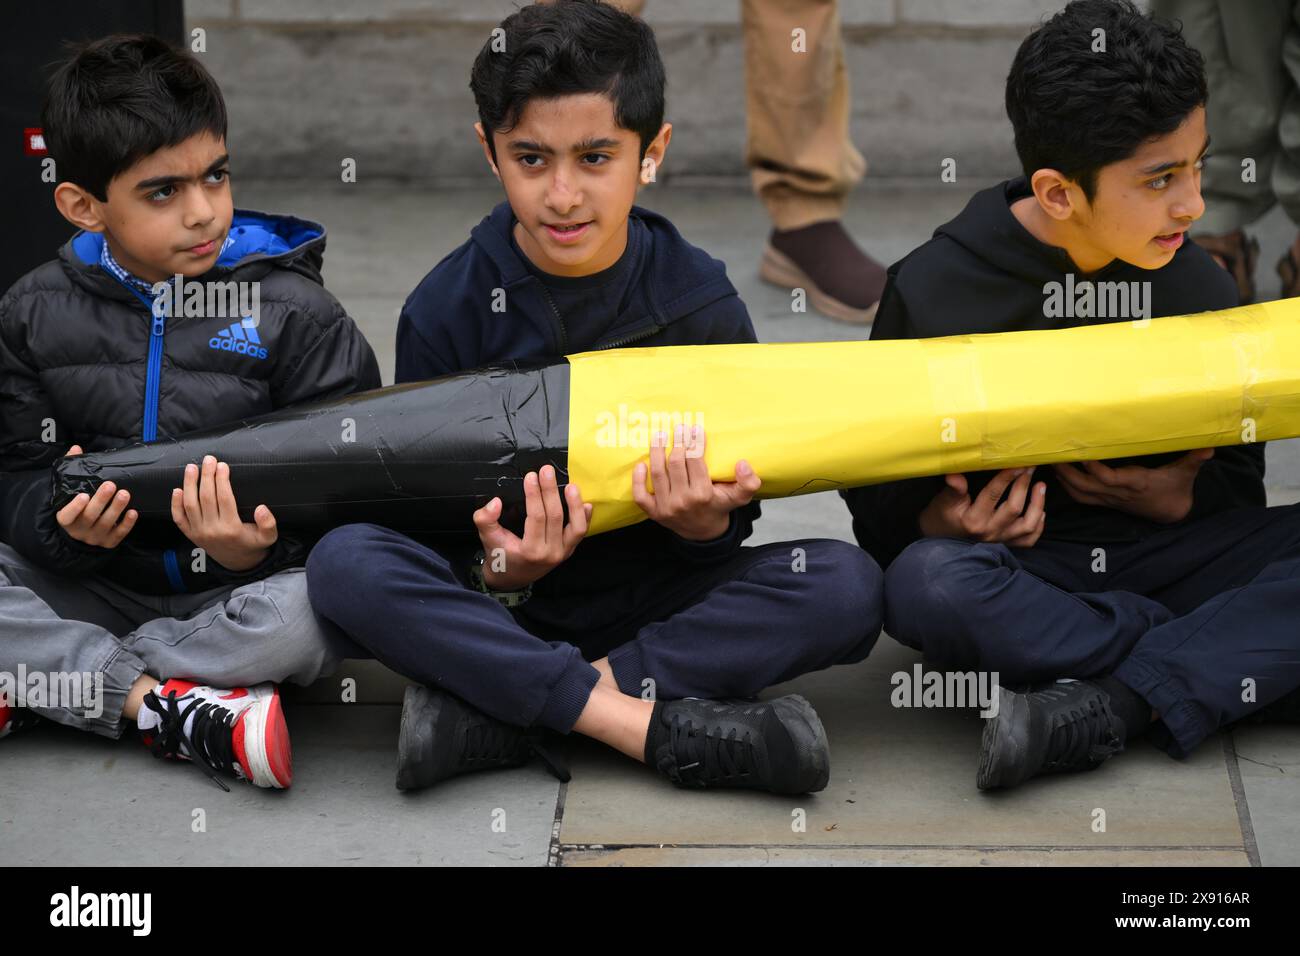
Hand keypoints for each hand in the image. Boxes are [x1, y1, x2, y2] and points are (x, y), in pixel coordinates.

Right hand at [55, 444, 137, 547]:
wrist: (84, 531)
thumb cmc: (77, 506)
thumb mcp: (70, 491)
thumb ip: (71, 469)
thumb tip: (76, 448)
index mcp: (66, 519)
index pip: (67, 515)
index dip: (74, 507)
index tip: (83, 495)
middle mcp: (79, 530)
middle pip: (90, 517)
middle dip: (101, 500)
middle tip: (111, 485)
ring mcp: (95, 537)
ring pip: (106, 524)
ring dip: (116, 509)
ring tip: (125, 494)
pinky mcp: (109, 542)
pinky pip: (119, 534)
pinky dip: (126, 524)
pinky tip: (133, 512)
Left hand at [171, 455, 278, 571]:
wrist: (238, 564)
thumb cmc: (253, 545)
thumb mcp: (268, 538)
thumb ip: (268, 524)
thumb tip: (262, 508)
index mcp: (231, 528)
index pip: (224, 498)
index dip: (222, 480)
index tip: (223, 466)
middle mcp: (212, 530)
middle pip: (206, 497)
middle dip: (206, 476)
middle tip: (209, 459)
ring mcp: (199, 533)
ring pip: (190, 505)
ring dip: (189, 484)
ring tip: (192, 467)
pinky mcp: (191, 535)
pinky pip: (179, 519)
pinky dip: (175, 504)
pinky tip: (177, 489)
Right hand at [472, 464, 590, 590]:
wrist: (511, 579)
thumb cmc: (499, 556)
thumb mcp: (487, 539)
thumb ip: (485, 520)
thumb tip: (495, 502)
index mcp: (530, 550)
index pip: (536, 517)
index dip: (534, 495)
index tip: (531, 476)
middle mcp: (550, 553)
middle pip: (555, 517)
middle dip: (551, 491)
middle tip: (547, 470)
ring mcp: (562, 553)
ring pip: (577, 528)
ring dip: (575, 505)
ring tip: (571, 485)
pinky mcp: (568, 551)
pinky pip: (581, 534)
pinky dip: (586, 518)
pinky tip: (587, 503)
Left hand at [632, 424, 761, 540]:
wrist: (703, 533)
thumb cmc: (719, 507)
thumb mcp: (739, 497)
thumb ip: (749, 482)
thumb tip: (742, 463)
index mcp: (703, 494)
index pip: (695, 461)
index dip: (694, 442)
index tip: (694, 428)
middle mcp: (683, 501)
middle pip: (675, 463)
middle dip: (676, 443)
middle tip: (678, 428)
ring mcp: (666, 508)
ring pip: (657, 474)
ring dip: (656, 452)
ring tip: (658, 436)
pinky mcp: (654, 513)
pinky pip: (640, 496)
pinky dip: (637, 479)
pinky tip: (640, 464)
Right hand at [918, 466, 1045, 546]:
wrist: (939, 539)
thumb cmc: (941, 516)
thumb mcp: (943, 501)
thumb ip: (953, 488)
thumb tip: (954, 474)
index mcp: (973, 520)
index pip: (993, 494)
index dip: (1006, 477)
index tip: (1017, 462)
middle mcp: (989, 532)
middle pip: (1014, 508)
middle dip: (1023, 485)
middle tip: (1029, 466)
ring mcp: (1000, 540)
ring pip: (1027, 525)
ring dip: (1037, 504)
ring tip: (1040, 485)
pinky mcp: (1005, 544)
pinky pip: (1029, 539)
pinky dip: (1038, 525)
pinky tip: (1040, 510)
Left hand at [1051, 449, 1213, 522]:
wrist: (1171, 512)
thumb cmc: (1176, 487)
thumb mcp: (1186, 472)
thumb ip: (1194, 458)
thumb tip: (1209, 447)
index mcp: (1134, 483)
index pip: (1108, 478)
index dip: (1093, 468)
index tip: (1081, 452)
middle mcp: (1117, 492)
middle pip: (1084, 485)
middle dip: (1066, 471)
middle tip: (1051, 452)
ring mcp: (1109, 498)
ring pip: (1078, 493)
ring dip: (1061, 478)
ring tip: (1048, 460)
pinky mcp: (1105, 501)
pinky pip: (1080, 497)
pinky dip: (1065, 486)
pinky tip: (1057, 472)